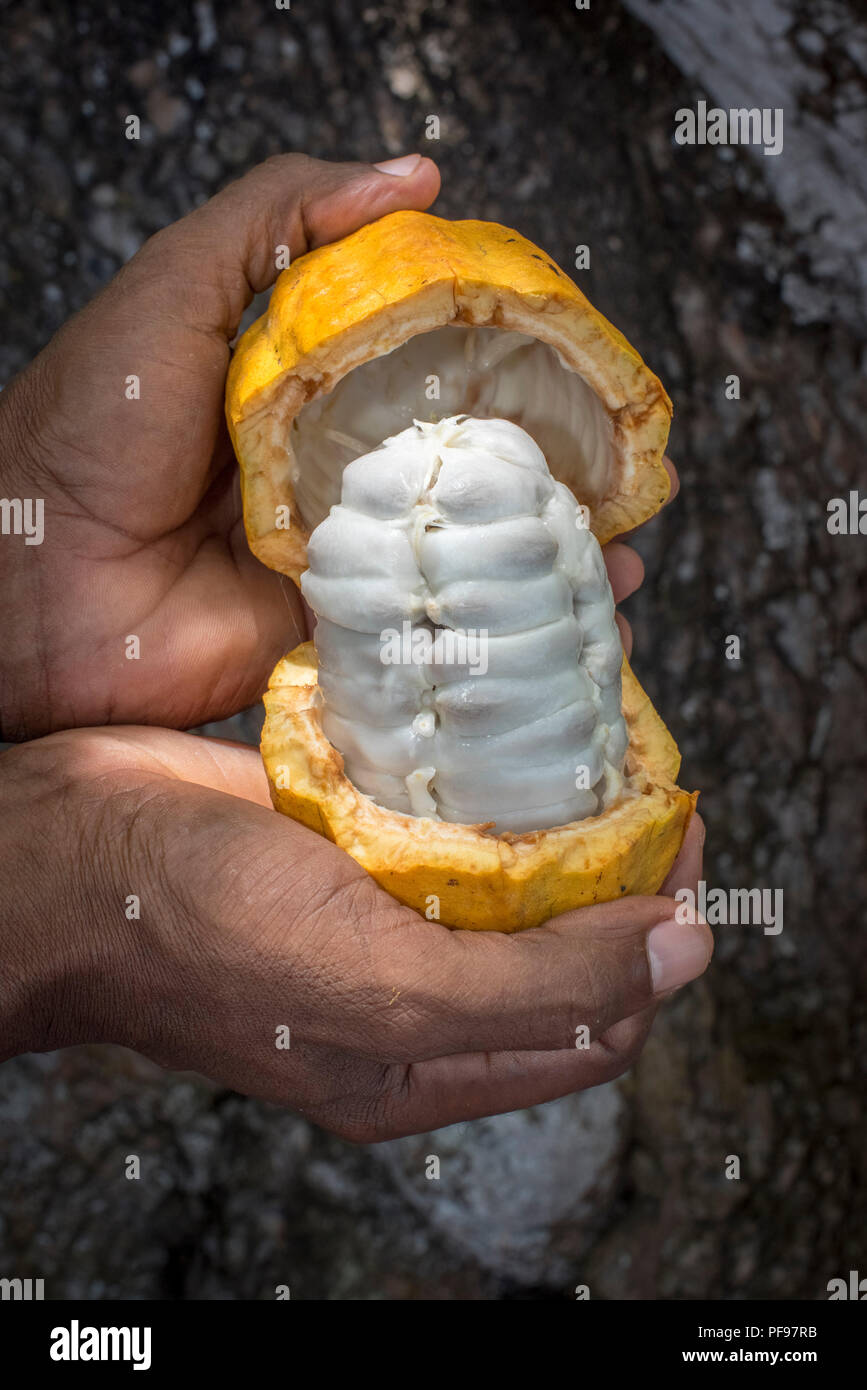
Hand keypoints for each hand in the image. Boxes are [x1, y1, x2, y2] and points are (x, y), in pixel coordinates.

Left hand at [0, 146, 673, 740]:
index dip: (507, 361)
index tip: (579, 367)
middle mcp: (336, 466)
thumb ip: (279, 216)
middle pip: (461, 462)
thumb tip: (414, 177)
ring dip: (543, 556)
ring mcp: (340, 553)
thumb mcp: (178, 286)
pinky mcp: (335, 630)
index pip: (431, 361)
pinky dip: (495, 632)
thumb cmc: (93, 422)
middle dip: (548, 471)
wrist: (33, 580)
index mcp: (311, 382)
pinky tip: (566, 627)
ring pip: (460, 548)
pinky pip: (425, 627)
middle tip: (623, 473)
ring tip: (623, 556)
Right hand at [0, 726, 709, 1139]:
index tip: (681, 840)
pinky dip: (487, 767)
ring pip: (507, 866)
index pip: (596, 1019)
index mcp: (429, 1055)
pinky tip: (506, 715)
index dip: (655, 940)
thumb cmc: (202, 936)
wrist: (66, 854)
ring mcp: (376, 906)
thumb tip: (684, 957)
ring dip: (559, 805)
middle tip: (644, 773)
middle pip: (560, 937)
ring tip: (592, 733)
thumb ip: (540, 986)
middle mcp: (412, 988)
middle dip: (619, 864)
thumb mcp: (381, 989)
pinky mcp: (344, 834)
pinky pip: (443, 806)